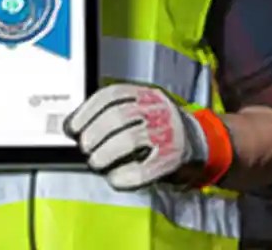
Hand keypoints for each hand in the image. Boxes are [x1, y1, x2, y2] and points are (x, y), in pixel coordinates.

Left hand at [64, 83, 205, 190]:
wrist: (199, 143)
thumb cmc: (159, 127)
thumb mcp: (140, 109)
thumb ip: (110, 113)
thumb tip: (72, 126)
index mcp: (147, 93)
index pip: (111, 95)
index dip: (87, 111)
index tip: (72, 127)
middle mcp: (159, 110)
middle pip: (118, 116)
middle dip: (93, 134)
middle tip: (85, 147)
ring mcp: (167, 134)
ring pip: (129, 140)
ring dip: (104, 154)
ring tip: (96, 162)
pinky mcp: (172, 160)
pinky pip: (143, 170)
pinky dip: (122, 176)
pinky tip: (114, 177)